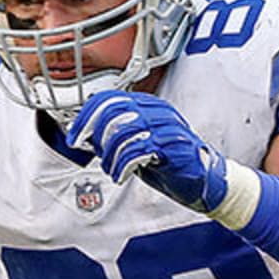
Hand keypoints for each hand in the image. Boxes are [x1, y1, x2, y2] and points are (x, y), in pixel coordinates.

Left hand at [66, 90, 228, 212]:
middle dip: (93, 131)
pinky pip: (139, 151)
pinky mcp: (174, 147)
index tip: (75, 134)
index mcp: (148, 106)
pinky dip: (123, 165)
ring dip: (109, 155)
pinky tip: (122, 175)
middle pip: (114, 110)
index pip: (110, 98)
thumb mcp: (137, 144)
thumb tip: (85, 134)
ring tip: (111, 170)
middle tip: (85, 149)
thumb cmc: (169, 162)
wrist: (203, 180)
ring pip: (124, 132)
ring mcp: (167, 127)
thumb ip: (115, 136)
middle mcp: (157, 111)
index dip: (87, 115)